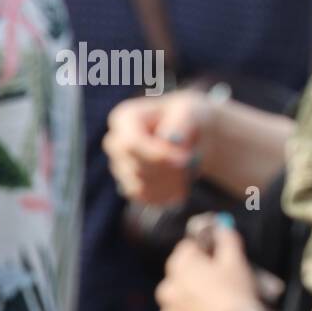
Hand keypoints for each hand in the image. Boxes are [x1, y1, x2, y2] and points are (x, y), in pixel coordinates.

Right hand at [102, 91, 212, 205]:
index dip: (158, 156)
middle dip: (169, 171)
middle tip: (192, 165)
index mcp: (125, 119)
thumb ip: (181, 123)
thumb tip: (171, 139)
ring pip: (140, 188)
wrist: (194, 135)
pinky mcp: (131, 186)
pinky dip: (168, 196)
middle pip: (136, 169)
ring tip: (190, 172)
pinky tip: (182, 185)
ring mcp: (121, 167)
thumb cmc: (190, 118)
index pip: (131, 144)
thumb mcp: (191, 111)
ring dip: (171, 184)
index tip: (185, 159)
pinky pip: (146, 199)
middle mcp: (117, 144)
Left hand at [155, 222, 259, 310]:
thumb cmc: (236, 293)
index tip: (217, 257)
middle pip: (179, 278)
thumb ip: (226, 239)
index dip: (203, 251)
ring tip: (213, 309)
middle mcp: (167, 291)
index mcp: (179, 267)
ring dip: (190, 305)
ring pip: (178, 305)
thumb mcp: (236, 260)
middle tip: (218, 285)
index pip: (186, 248)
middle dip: (194, 279)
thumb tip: (223, 227)